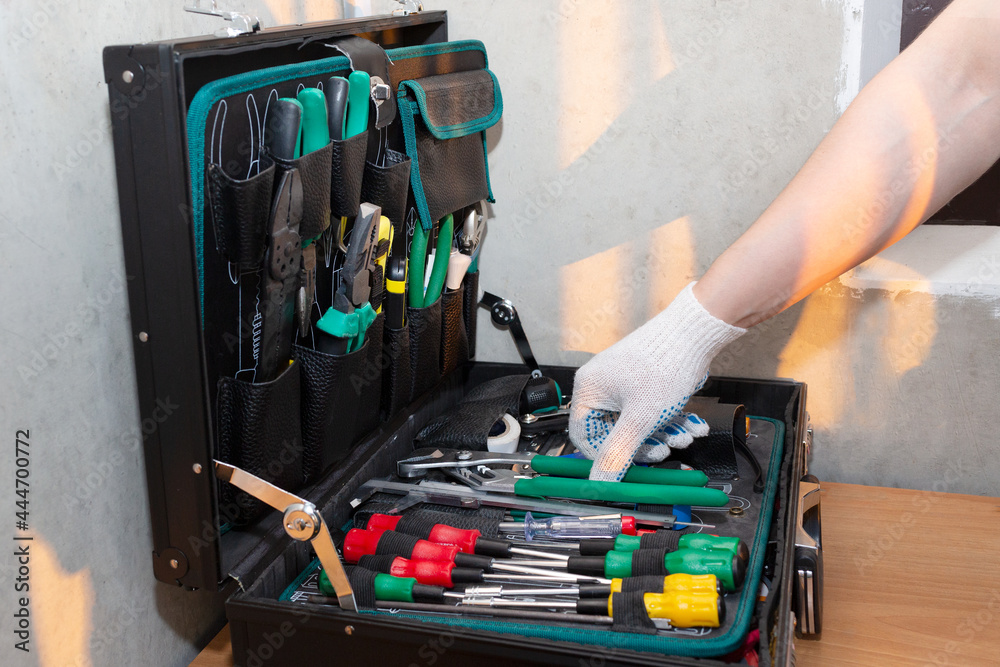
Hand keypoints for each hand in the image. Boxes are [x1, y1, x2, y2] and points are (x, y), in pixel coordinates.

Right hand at [568, 283, 744, 480]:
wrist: (696, 332)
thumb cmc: (665, 362)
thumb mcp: (641, 418)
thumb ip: (619, 453)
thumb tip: (601, 481)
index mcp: (590, 390)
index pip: (585, 436)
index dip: (607, 456)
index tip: (628, 467)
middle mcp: (602, 385)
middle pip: (616, 431)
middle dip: (647, 443)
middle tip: (665, 449)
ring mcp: (624, 383)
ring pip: (639, 423)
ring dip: (664, 433)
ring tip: (685, 434)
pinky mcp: (644, 382)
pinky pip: (651, 411)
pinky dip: (671, 420)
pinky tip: (691, 423)